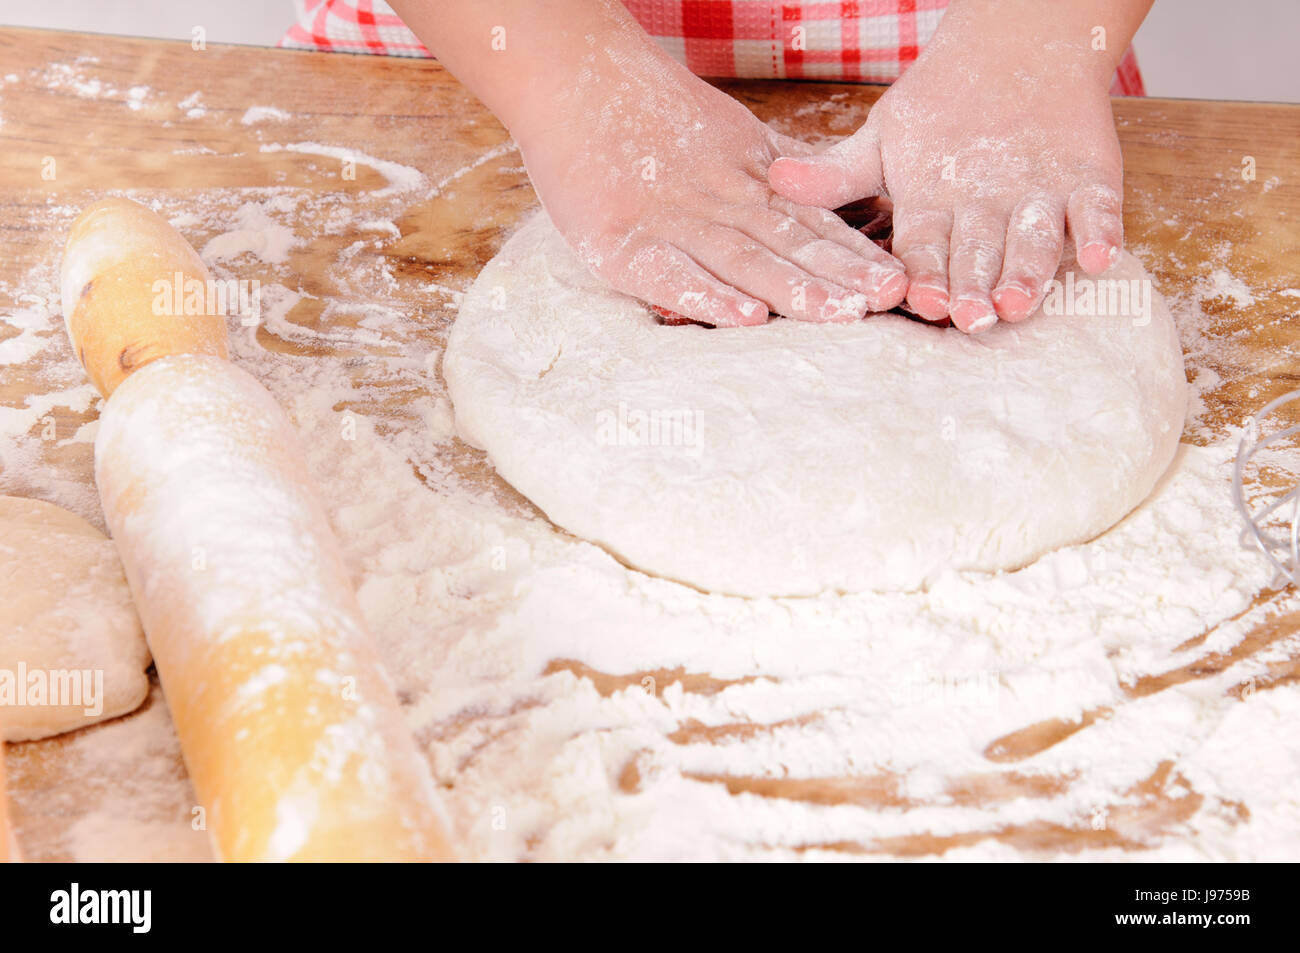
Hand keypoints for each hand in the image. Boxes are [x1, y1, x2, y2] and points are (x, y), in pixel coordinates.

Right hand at [512, 41, 906, 326]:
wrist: (570, 75)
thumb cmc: (644, 108)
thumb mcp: (727, 130)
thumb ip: (776, 164)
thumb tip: (830, 187)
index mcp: (746, 176)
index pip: (810, 220)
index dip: (854, 250)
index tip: (898, 277)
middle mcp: (719, 199)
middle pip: (788, 242)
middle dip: (842, 274)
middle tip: (890, 299)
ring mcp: (672, 220)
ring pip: (743, 258)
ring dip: (793, 289)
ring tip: (839, 315)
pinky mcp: (621, 243)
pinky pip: (670, 275)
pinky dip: (707, 297)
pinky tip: (746, 319)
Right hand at [769, 8, 1128, 332]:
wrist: (1015, 54)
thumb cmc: (944, 104)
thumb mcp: (885, 136)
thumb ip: (838, 172)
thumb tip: (775, 180)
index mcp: (935, 218)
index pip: (925, 257)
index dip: (923, 279)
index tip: (918, 301)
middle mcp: (986, 221)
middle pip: (979, 263)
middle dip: (977, 292)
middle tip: (975, 319)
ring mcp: (1038, 204)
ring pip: (1034, 248)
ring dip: (1029, 275)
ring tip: (1022, 301)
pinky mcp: (1089, 185)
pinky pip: (1097, 214)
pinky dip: (1099, 234)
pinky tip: (1100, 257)